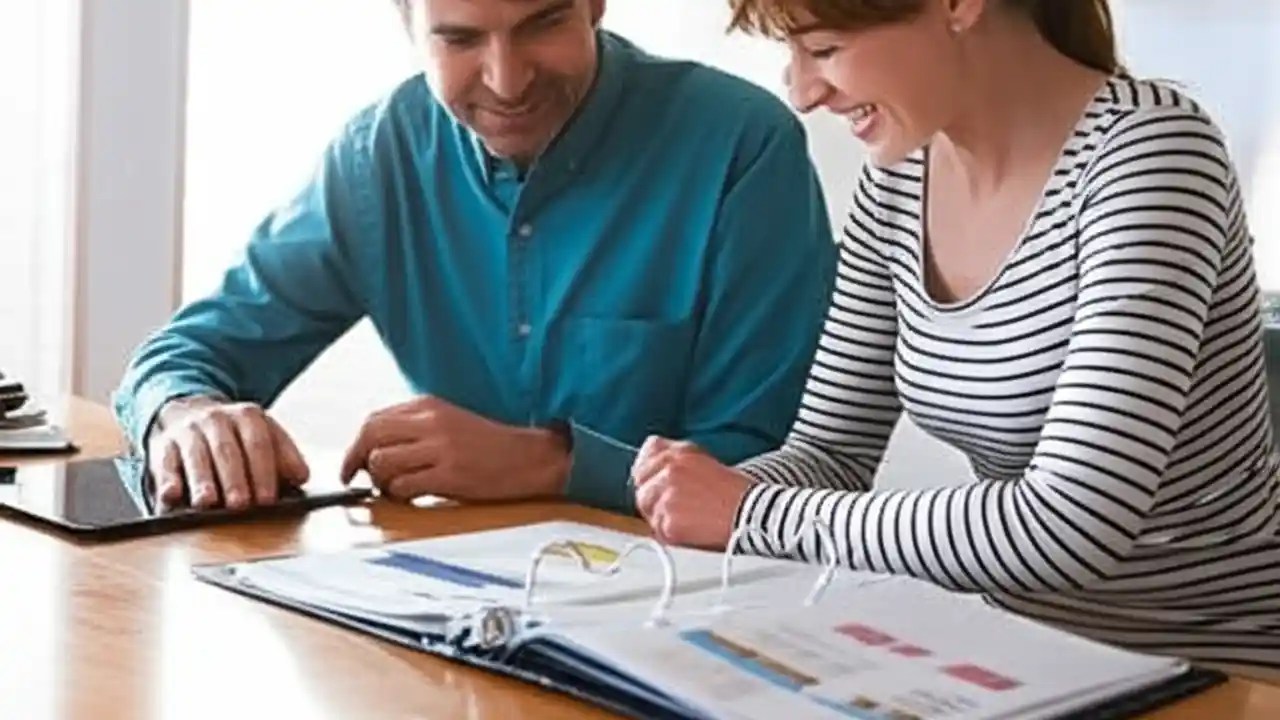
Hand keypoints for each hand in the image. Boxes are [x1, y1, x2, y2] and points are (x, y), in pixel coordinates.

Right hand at [148, 396, 309, 510]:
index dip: (264, 472)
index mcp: (247, 416)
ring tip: (207, 503)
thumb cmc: (234, 435)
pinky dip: (167, 480)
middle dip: (234, 479)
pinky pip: (164, 463)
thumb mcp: (263, 435)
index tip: (268, 498)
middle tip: (241, 504)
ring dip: (202, 481)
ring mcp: (187, 432)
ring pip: (196, 456)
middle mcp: (216, 420)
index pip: (259, 443)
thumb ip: (285, 455)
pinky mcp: (162, 446)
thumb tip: (301, 476)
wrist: (187, 410)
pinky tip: (171, 495)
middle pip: (227, 451)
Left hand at [339, 396, 569, 502]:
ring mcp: (441, 448)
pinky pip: (404, 486)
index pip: (373, 420)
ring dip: (381, 482)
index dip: (355, 446)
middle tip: (362, 479)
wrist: (529, 458)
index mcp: (429, 406)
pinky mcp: (450, 475)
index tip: (351, 465)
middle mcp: (432, 422)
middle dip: (357, 462)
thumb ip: (414, 428)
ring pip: (382, 463)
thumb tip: (374, 448)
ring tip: (396, 489)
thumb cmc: (489, 445)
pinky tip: (414, 496)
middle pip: (370, 437)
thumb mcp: (449, 422)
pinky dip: (400, 495)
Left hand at [631, 437, 749, 549]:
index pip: (646, 456)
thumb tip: (651, 454)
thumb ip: (675, 457)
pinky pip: (658, 530)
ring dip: (661, 516)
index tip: (660, 483)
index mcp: (679, 454)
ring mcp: (666, 498)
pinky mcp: (668, 523)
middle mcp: (669, 472)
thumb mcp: (704, 462)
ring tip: (688, 518)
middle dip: (654, 497)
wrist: (754, 514)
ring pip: (647, 509)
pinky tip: (692, 528)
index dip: (652, 473)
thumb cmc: (736, 492)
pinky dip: (671, 534)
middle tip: (678, 506)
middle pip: (641, 486)